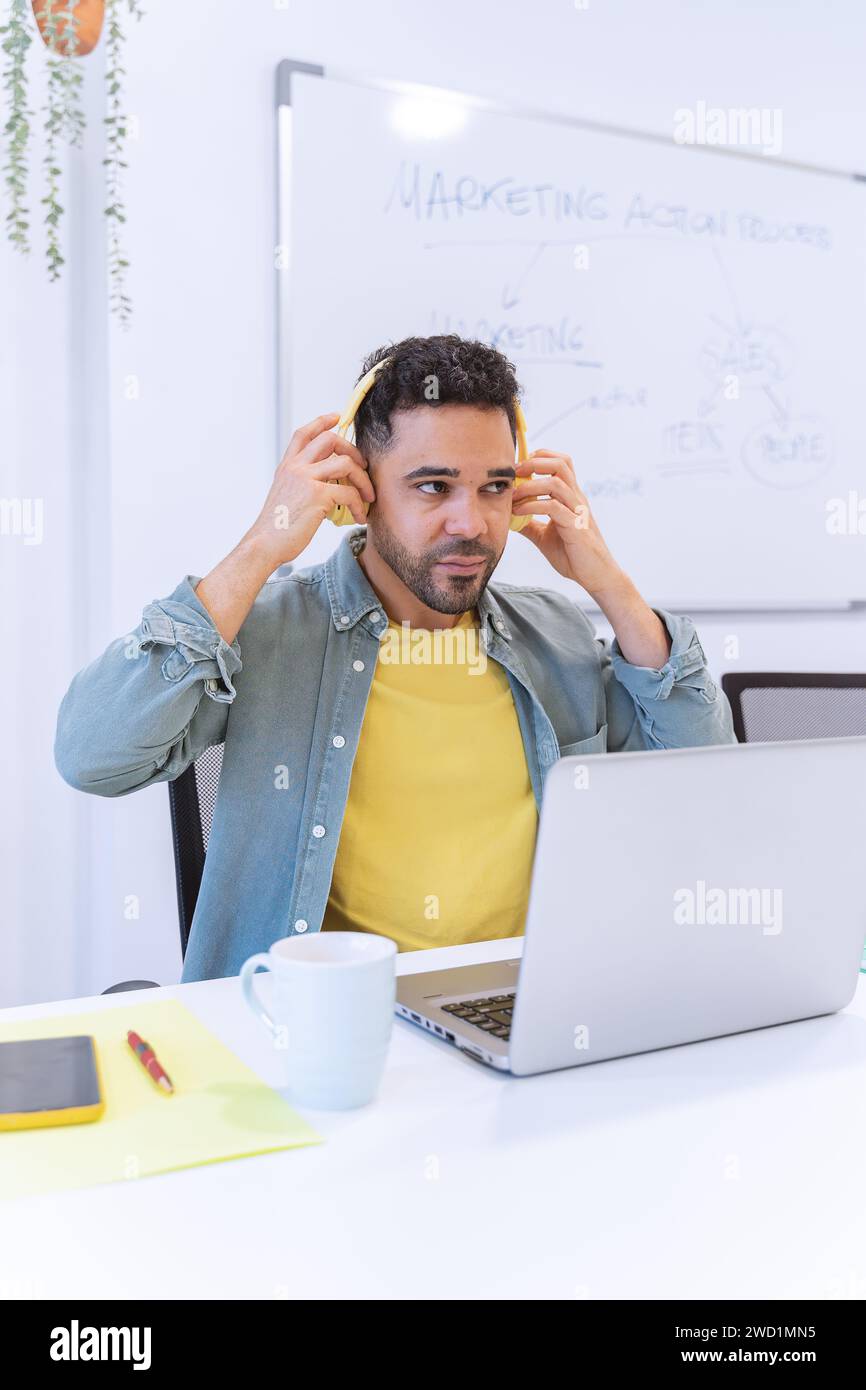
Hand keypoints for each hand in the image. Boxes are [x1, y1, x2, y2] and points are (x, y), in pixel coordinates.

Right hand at [245, 412, 375, 568]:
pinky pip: (349, 493)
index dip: (321, 421)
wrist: (265, 544)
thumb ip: (302, 484)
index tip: (337, 417)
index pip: (304, 433)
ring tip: (368, 497)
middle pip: (330, 440)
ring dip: (363, 480)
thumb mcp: (286, 497)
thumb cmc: (277, 527)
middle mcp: (296, 467)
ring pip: (346, 463)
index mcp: (287, 467)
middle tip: (363, 467)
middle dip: (353, 450)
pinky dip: (359, 505)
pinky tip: (359, 518)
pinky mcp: (317, 495)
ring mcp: (306, 479)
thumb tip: (328, 486)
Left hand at [511, 449, 624, 599]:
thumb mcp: (544, 536)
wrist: (595, 576)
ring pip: (556, 483)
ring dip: (529, 486)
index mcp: (571, 497)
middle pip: (560, 464)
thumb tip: (508, 517)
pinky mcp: (576, 527)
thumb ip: (529, 524)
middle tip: (514, 473)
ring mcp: (577, 511)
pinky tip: (518, 513)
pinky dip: (532, 506)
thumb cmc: (573, 555)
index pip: (561, 463)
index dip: (539, 457)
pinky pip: (553, 508)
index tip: (519, 468)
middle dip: (534, 463)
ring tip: (513, 495)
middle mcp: (576, 499)